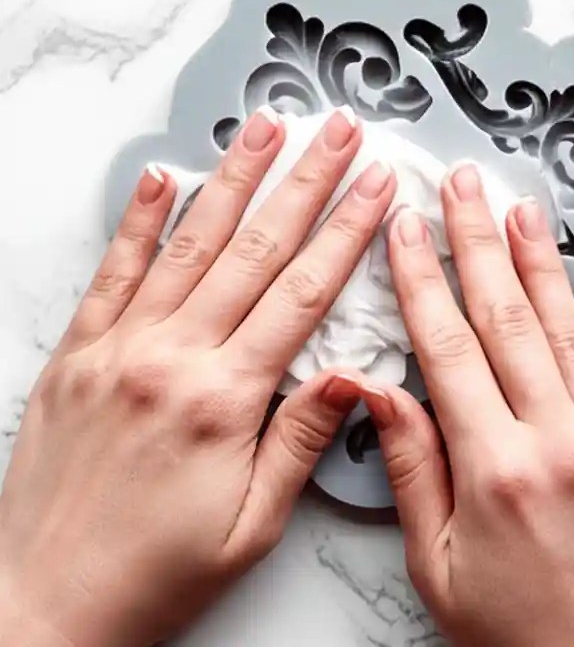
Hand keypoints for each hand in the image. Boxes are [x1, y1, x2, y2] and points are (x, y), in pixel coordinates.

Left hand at [0, 108, 396, 645]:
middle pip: (253, 252)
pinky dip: (139, 222)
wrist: (43, 603)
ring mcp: (117, 351)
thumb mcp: (252, 525)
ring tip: (264, 128)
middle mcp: (170, 361)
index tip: (375, 187)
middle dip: (304, 183)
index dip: (346, 233)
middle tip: (336, 130)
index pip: (302, 295)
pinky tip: (160, 178)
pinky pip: (113, 274)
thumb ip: (302, 440)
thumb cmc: (152, 575)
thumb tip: (351, 376)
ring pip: (188, 246)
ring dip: (232, 180)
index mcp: (223, 402)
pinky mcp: (76, 357)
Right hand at [362, 163, 573, 646]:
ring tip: (521, 208)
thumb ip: (413, 471)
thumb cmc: (520, 642)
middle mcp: (557, 444)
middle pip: (508, 321)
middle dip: (479, 243)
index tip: (405, 228)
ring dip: (541, 265)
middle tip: (463, 185)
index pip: (449, 348)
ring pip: (569, 335)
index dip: (423, 280)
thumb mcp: (439, 569)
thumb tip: (379, 394)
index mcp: (494, 469)